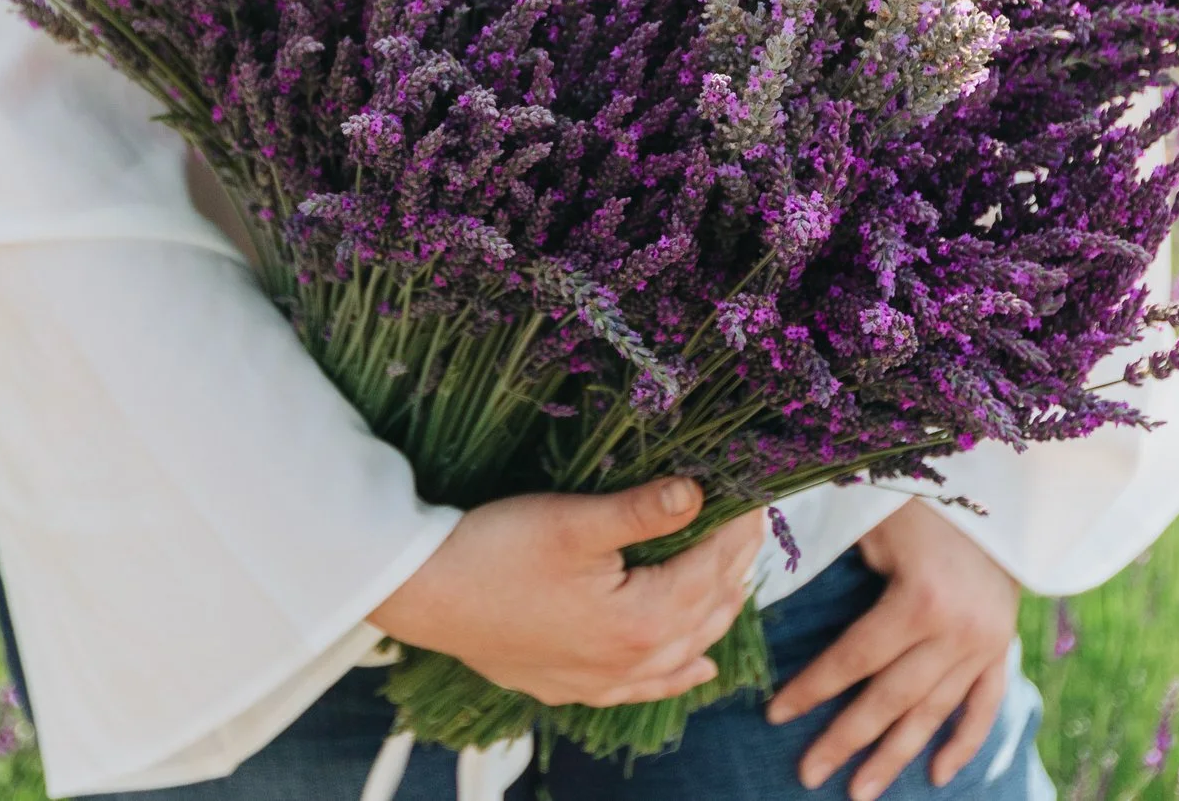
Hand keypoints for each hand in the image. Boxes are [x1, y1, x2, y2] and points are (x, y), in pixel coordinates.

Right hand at [369, 478, 765, 708]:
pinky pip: (645, 687)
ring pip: (683, 650)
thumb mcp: (574, 521)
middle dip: (733, 565)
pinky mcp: (572, 685)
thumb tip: (700, 491)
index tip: (756, 494)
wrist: (423, 593)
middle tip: (748, 524)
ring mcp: (601, 680)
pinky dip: (677, 673)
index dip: (737, 529)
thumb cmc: (494, 551)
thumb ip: (643, 510)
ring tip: (737, 580)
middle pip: (705, 611)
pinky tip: (696, 667)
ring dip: (714, 614)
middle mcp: (631, 661)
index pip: (712, 569)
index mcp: (641, 621)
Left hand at [766, 502, 1017, 798]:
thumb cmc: (920, 500)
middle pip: (890, 699)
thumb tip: (796, 618)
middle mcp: (956, 632)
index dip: (813, 689)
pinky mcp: (1003, 647)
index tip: (775, 714)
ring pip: (933, 713)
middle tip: (808, 774)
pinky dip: (963, 742)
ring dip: (895, 757)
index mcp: (919, 600)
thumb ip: (845, 579)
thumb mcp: (874, 528)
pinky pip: (984, 705)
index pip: (854, 660)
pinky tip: (937, 775)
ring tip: (861, 791)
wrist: (996, 487)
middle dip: (845, 740)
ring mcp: (985, 644)